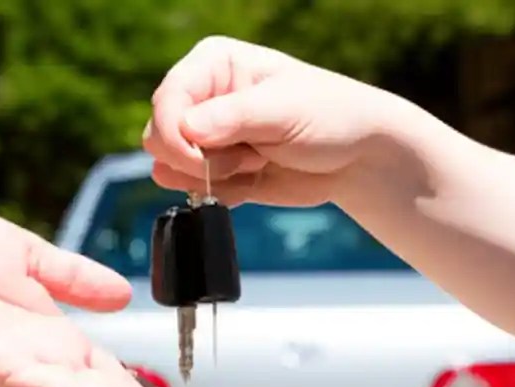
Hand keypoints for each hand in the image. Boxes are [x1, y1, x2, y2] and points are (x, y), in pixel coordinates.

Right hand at [144, 36, 384, 206]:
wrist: (357, 156)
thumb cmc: (330, 115)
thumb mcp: (284, 109)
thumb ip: (233, 117)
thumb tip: (185, 128)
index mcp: (214, 63)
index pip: (167, 99)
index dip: (175, 134)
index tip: (202, 157)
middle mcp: (203, 96)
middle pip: (158, 134)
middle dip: (198, 159)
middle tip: (247, 158)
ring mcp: (206, 135)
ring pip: (170, 167)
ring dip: (211, 177)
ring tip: (255, 163)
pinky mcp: (214, 169)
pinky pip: (191, 190)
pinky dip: (219, 194)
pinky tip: (253, 179)